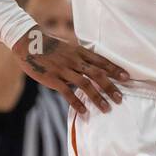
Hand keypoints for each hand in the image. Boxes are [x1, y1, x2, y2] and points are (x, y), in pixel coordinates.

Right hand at [12, 27, 127, 114]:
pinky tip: (83, 112)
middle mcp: (74, 60)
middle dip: (110, 86)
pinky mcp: (53, 78)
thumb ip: (81, 58)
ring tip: (106, 108)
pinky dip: (76, 102)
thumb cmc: (50, 47)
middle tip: (120, 98)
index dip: (115, 69)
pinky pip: (67, 92)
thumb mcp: (69, 48)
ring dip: (97, 97)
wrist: (29, 43)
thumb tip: (94, 68)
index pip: (101, 61)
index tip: (126, 77)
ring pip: (85, 84)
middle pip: (97, 74)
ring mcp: (63, 69)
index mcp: (79, 52)